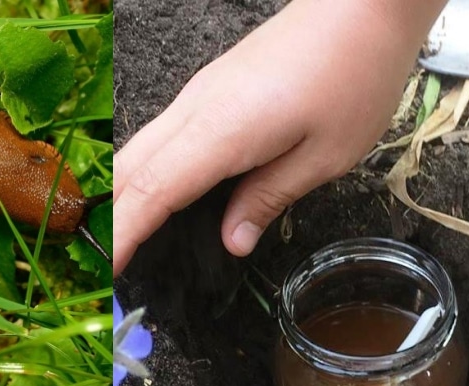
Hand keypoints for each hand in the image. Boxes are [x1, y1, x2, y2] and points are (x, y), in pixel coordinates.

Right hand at [112, 0, 447, 274]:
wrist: (363, 4)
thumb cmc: (353, 75)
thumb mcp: (324, 156)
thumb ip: (269, 199)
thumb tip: (231, 242)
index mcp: (220, 131)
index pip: (150, 191)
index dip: (123, 235)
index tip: (106, 275)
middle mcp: (194, 110)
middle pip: (127, 169)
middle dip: (109, 221)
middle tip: (104, 272)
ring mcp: (197, 96)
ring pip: (137, 151)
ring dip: (122, 196)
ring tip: (123, 244)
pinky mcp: (209, 90)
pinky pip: (160, 139)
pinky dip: (146, 174)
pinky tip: (158, 201)